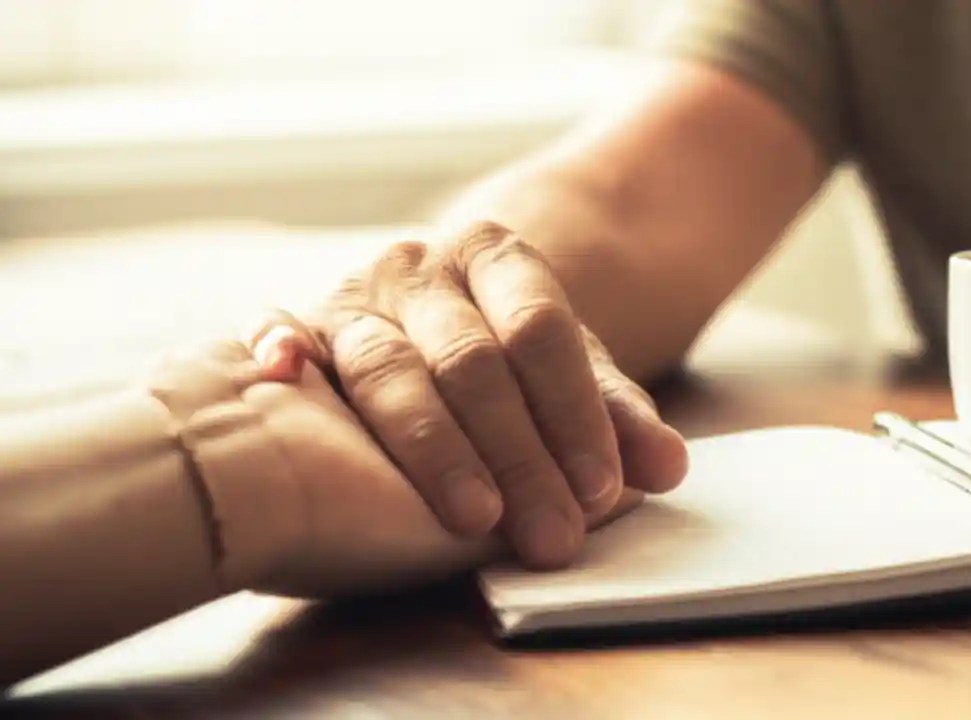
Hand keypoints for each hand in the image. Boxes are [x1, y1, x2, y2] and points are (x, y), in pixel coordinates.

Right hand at [248, 221, 687, 568]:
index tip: (601, 489)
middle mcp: (419, 266)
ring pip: (390, 369)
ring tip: (478, 518)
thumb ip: (610, 421)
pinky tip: (281, 369)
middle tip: (553, 534)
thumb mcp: (560, 388)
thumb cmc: (496, 371)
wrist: (418, 316)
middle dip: (520, 454)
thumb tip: (669, 468)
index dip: (573, 414)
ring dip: (435, 448)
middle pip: (473, 359)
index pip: (541, 331)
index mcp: (496, 257)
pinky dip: (276, 343)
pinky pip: (277, 330)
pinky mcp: (293, 326)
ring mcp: (353, 294)